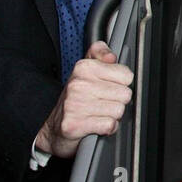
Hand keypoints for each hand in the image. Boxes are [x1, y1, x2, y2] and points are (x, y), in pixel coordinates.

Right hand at [35, 41, 134, 158]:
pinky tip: (97, 123)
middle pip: (125, 94)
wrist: (54, 124)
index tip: (110, 86)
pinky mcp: (75, 124)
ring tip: (99, 112)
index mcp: (84, 67)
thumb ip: (101, 54)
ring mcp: (75, 104)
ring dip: (112, 115)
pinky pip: (110, 125)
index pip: (126, 75)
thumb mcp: (86, 70)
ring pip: (119, 110)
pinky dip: (108, 127)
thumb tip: (111, 56)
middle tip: (104, 101)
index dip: (122, 84)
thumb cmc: (76, 97)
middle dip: (118, 101)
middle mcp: (79, 84)